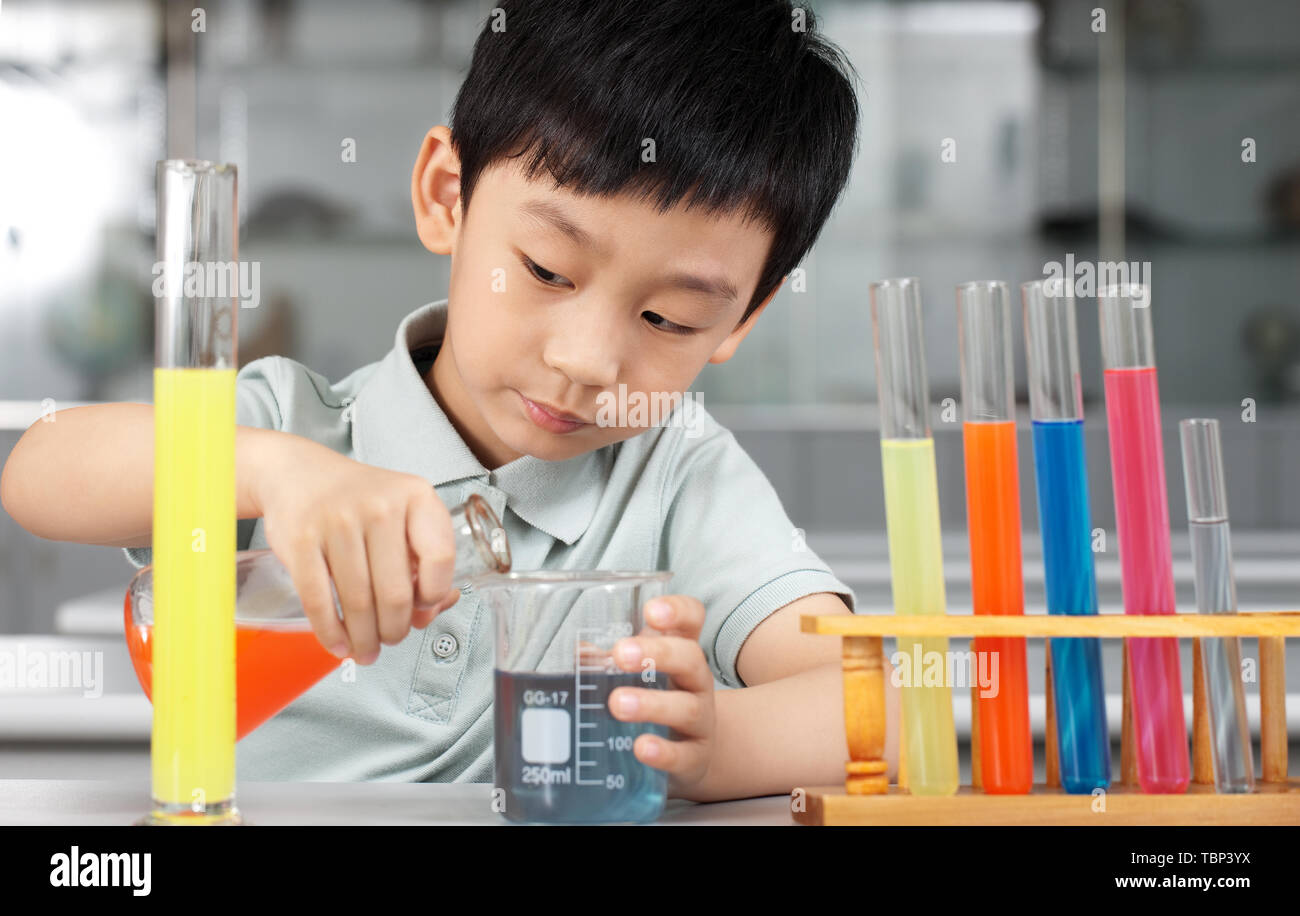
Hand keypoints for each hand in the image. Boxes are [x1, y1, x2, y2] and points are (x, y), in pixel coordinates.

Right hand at [251, 433, 460, 663]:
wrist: (299, 474)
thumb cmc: (360, 502)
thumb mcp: (403, 513)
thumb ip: (424, 558)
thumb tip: (429, 613)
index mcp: (416, 497)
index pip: (441, 558)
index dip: (435, 594)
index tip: (424, 608)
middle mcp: (380, 506)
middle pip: (396, 592)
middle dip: (395, 630)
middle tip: (390, 639)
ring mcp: (338, 522)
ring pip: (358, 603)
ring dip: (363, 638)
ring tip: (365, 649)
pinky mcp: (301, 540)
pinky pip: (319, 600)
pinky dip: (330, 632)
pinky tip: (338, 643)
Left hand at [607, 594, 714, 797]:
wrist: (690, 750)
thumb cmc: (656, 699)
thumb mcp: (635, 674)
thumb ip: (606, 662)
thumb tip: (577, 654)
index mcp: (679, 651)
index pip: (692, 619)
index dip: (677, 611)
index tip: (651, 611)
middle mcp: (695, 681)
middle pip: (691, 657)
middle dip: (658, 653)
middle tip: (620, 654)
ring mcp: (700, 719)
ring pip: (686, 708)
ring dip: (651, 704)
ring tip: (618, 703)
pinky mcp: (695, 756)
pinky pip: (682, 755)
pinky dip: (662, 752)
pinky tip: (641, 747)